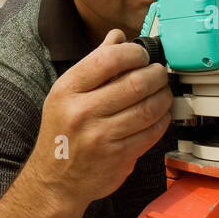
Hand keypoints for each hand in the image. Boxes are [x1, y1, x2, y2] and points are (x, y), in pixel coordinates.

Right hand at [27, 28, 172, 208]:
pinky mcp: (119, 156)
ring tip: (163, 91)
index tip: (142, 54)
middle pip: (135, 83)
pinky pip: (152, 132)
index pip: (108, 60)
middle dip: (156, 73)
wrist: (55, 180)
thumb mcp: (65, 94)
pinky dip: (162, 119)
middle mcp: (82, 112)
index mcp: (67, 90)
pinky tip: (159, 114)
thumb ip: (93, 64)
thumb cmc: (61, 133)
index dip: (134, 53)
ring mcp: (101, 136)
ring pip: (149, 108)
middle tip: (159, 72)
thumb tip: (116, 37)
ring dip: (164, 96)